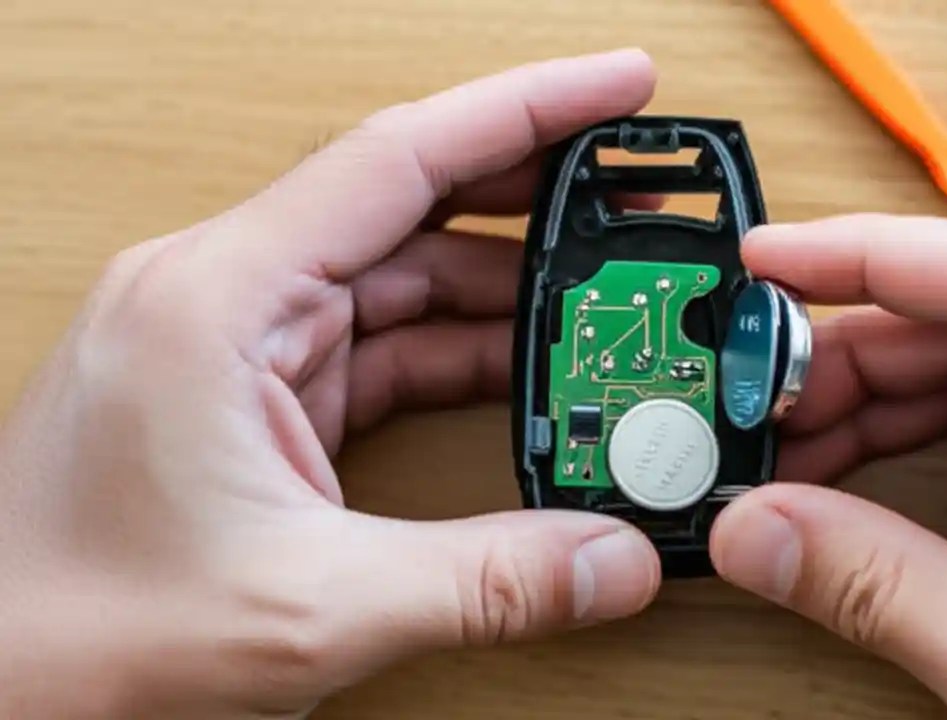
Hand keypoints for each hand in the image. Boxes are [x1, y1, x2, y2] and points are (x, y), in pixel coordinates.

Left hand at [0, 50, 661, 718]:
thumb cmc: (72, 633)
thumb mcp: (305, 608)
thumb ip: (483, 579)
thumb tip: (610, 558)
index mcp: (217, 299)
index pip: (400, 159)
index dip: (525, 111)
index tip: (616, 89)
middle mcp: (226, 299)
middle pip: (414, 212)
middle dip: (536, 206)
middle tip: (638, 206)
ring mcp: (242, 347)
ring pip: (407, 287)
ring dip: (508, 303)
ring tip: (606, 316)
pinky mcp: (258, 400)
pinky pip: (385, 351)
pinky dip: (464, 364)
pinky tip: (532, 383)